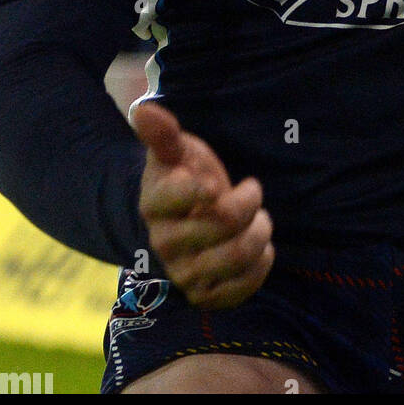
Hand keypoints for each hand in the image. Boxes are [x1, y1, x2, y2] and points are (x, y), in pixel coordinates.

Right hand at [133, 102, 273, 309]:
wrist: (183, 222)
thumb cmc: (184, 177)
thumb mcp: (176, 152)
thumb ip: (163, 134)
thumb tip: (143, 109)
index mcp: (154, 204)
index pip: (174, 196)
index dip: (198, 187)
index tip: (215, 182)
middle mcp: (164, 243)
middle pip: (222, 222)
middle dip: (247, 202)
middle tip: (251, 191)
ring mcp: (183, 273)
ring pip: (235, 256)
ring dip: (259, 232)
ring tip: (260, 219)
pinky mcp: (205, 295)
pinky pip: (239, 289)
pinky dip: (260, 265)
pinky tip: (261, 249)